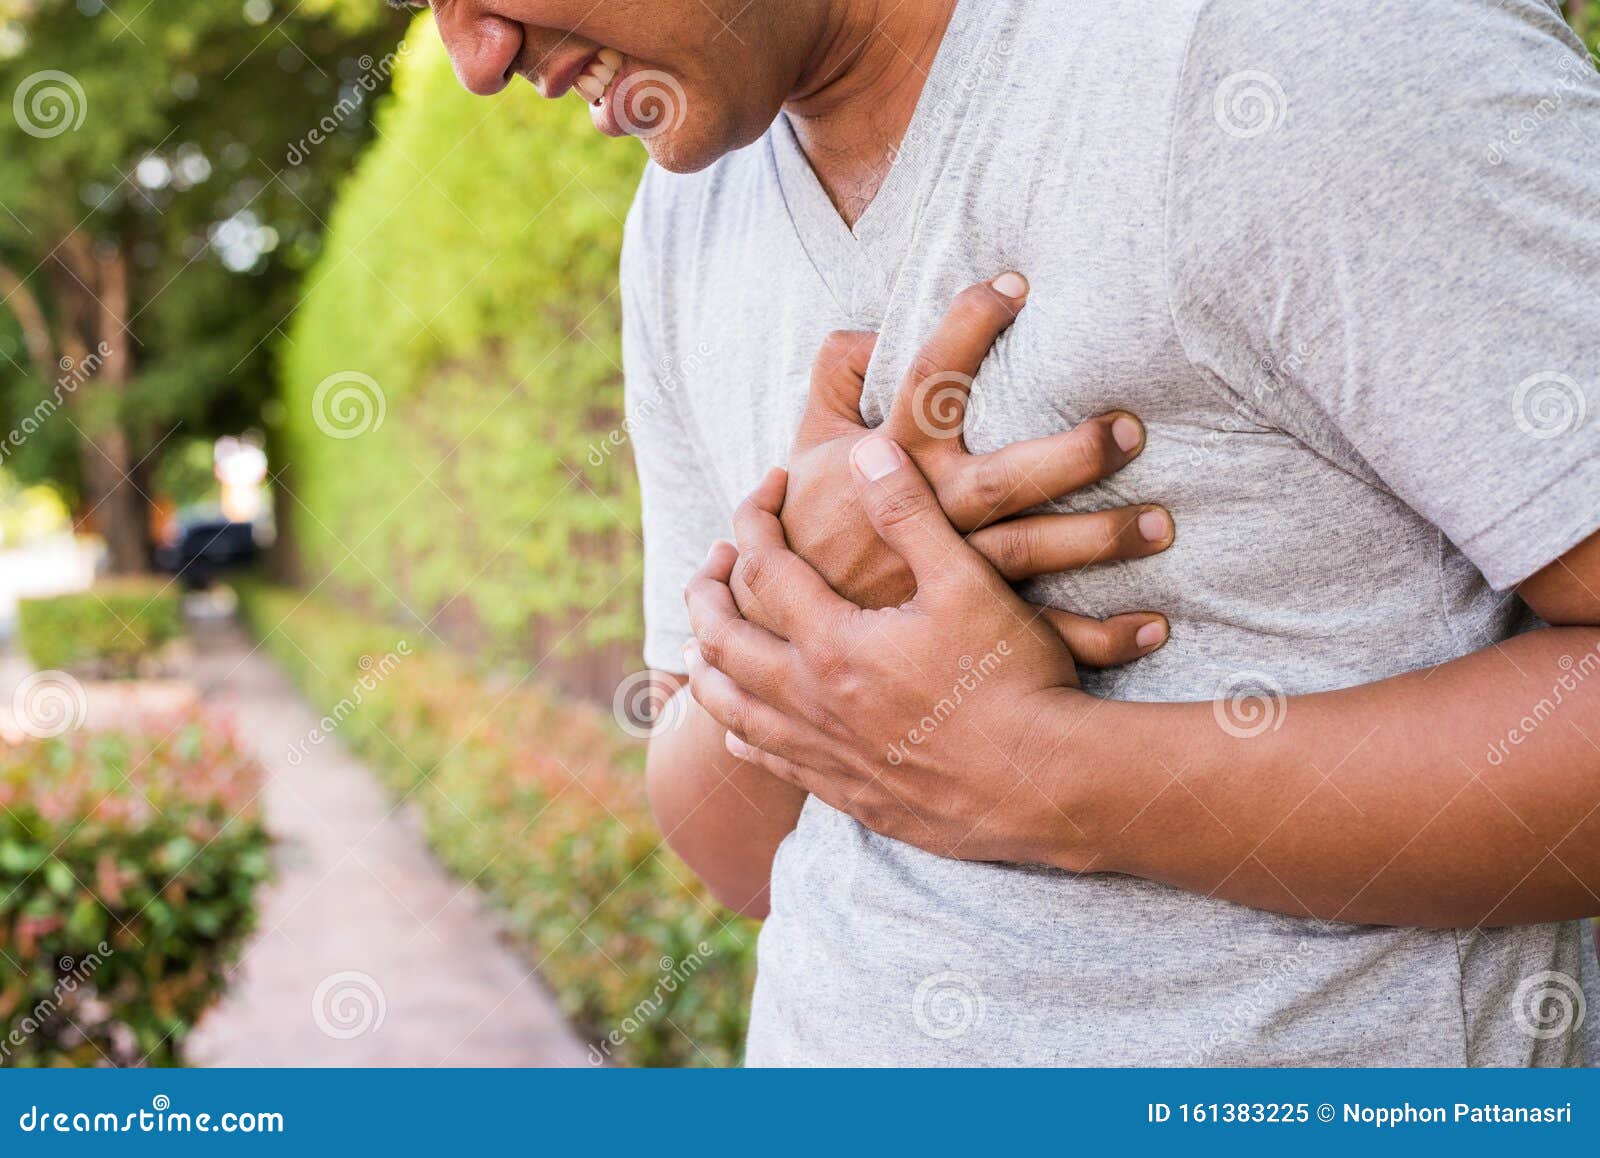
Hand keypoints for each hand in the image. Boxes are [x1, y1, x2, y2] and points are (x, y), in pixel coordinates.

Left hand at [684, 450, 1099, 868]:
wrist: (1044, 784)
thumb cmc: (1011, 679)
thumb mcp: (966, 582)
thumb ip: (910, 514)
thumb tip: (865, 451)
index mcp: (833, 644)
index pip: (764, 567)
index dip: (755, 518)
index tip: (766, 489)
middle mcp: (813, 702)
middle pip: (724, 641)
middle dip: (707, 592)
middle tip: (714, 563)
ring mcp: (825, 753)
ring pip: (733, 709)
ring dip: (707, 668)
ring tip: (699, 644)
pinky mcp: (848, 793)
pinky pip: (770, 761)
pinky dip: (741, 735)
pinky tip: (737, 730)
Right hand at [780, 274, 1172, 666]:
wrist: (783, 623)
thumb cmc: (807, 521)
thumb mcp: (808, 441)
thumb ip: (836, 374)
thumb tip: (871, 326)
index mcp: (890, 459)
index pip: (931, 379)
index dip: (968, 327)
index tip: (1017, 284)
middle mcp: (925, 514)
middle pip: (1004, 478)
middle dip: (1068, 455)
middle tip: (1129, 431)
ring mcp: (948, 574)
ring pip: (1033, 553)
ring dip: (1100, 541)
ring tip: (1163, 524)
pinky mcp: (966, 624)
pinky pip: (1041, 631)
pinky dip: (1100, 638)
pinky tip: (1154, 627)